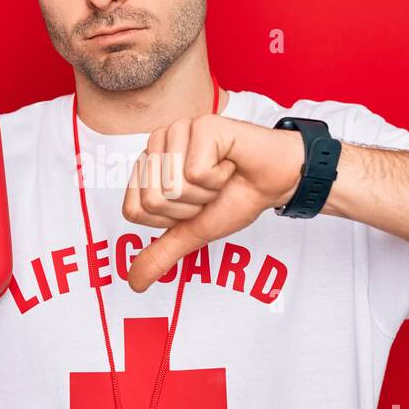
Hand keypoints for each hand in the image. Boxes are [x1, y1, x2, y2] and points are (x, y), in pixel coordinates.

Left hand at [122, 114, 306, 291]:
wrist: (274, 183)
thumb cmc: (234, 198)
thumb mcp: (192, 232)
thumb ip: (161, 254)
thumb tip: (134, 284)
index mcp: (146, 166)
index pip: (135, 210)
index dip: (170, 219)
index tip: (194, 204)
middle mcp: (156, 144)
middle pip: (153, 200)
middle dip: (190, 207)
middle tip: (210, 190)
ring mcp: (177, 130)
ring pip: (173, 186)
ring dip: (206, 193)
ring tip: (221, 176)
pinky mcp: (202, 125)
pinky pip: (197, 172)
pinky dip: (220, 178)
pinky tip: (230, 163)